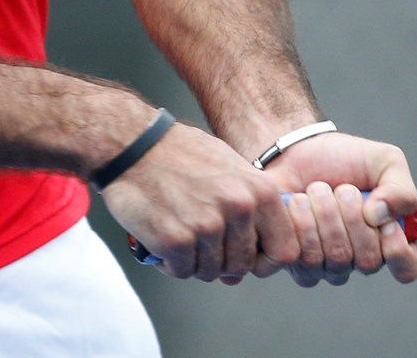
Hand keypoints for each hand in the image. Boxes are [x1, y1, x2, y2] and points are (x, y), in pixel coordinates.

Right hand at [101, 121, 297, 283]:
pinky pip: (182, 271)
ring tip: (180, 233)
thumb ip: (250, 209)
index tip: (247, 256)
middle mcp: (238, 209)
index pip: (284, 251)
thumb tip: (254, 256)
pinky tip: (163, 239)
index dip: (264, 260)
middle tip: (201, 242)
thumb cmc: (179, 153)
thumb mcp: (231, 168)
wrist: (132, 144)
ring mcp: (207, 226)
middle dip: (222, 261)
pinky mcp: (176, 240)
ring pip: (212, 272)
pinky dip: (171, 263)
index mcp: (259, 191)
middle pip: (243, 266)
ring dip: (194, 261)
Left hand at [262, 131, 416, 285]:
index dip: (397, 249)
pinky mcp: (298, 261)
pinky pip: (304, 258)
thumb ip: (401, 190)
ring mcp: (330, 263)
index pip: (406, 268)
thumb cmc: (341, 158)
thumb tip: (381, 217)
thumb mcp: (386, 161)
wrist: (295, 150)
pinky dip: (301, 222)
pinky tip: (298, 203)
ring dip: (326, 214)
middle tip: (342, 189)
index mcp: (390, 237)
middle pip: (369, 261)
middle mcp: (361, 256)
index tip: (385, 224)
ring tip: (317, 189)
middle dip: (353, 217)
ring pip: (337, 258)